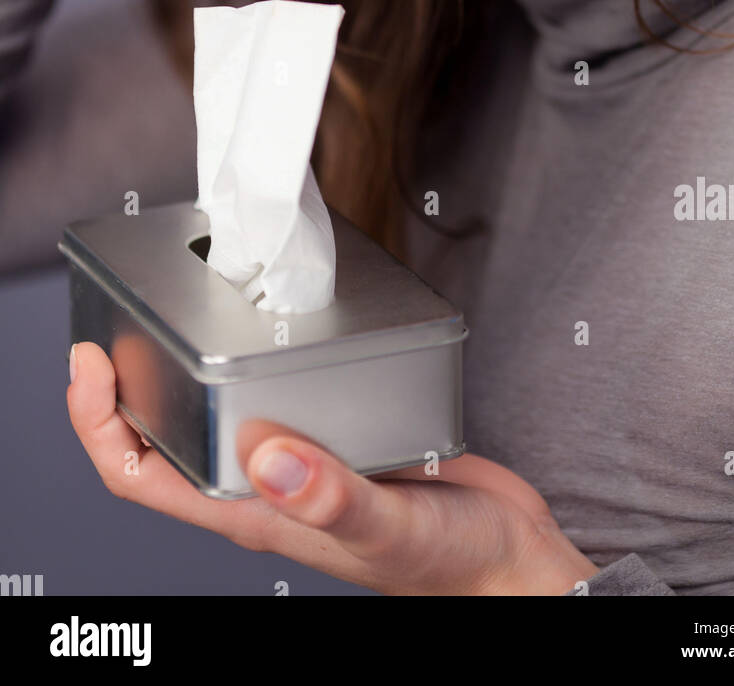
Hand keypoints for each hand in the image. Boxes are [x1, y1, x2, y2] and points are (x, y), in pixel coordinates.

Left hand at [67, 341, 597, 595]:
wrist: (507, 559)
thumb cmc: (449, 564)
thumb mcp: (390, 528)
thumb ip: (330, 497)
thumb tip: (266, 455)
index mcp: (256, 513)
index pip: (144, 475)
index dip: (100, 424)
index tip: (89, 365)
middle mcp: (265, 484)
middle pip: (166, 437)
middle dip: (128, 384)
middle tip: (120, 320)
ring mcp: (299, 458)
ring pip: (218, 408)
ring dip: (187, 363)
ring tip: (179, 308)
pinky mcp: (338, 432)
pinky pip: (279, 389)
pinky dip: (260, 352)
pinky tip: (275, 322)